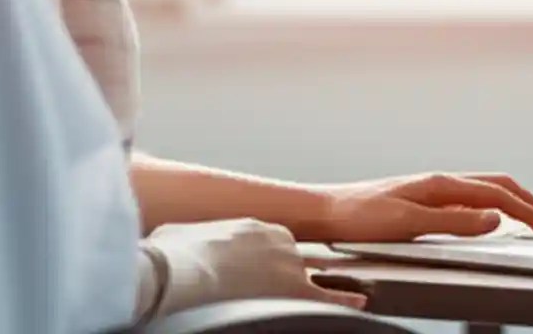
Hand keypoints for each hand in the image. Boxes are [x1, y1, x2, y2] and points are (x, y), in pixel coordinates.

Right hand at [146, 218, 366, 317]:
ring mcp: (291, 266)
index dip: (259, 264)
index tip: (247, 275)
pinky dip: (346, 300)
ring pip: (303, 280)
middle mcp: (279, 242)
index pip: (268, 247)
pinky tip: (360, 303)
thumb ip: (188, 240)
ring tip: (291, 305)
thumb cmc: (173, 256)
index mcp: (253, 227)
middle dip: (274, 279)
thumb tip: (175, 245)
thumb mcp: (177, 236)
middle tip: (252, 295)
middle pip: (286, 264)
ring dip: (297, 293)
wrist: (182, 273)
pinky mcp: (298, 292)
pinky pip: (331, 297)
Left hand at [320, 172, 532, 241]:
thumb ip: (454, 221)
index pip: (499, 194)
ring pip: (486, 189)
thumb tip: (495, 219)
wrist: (326, 211)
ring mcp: (434, 189)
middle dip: (529, 202)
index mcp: (442, 184)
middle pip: (499, 185)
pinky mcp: (425, 200)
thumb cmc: (359, 217)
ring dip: (514, 202)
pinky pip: (471, 198)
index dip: (528, 212)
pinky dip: (494, 206)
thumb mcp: (409, 222)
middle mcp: (441, 182)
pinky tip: (492, 219)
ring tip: (531, 219)